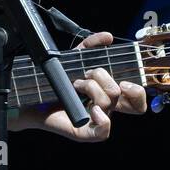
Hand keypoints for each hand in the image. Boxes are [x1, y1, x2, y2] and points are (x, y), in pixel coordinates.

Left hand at [16, 30, 146, 141]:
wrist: (32, 98)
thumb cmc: (55, 82)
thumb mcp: (74, 59)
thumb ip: (91, 45)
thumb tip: (108, 36)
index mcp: (107, 94)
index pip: (136, 99)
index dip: (137, 92)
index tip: (124, 81)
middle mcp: (105, 108)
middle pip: (121, 95)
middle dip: (103, 78)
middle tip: (85, 74)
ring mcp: (96, 121)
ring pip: (108, 103)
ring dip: (91, 87)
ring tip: (75, 84)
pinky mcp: (85, 132)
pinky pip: (104, 131)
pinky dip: (102, 120)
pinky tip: (92, 109)